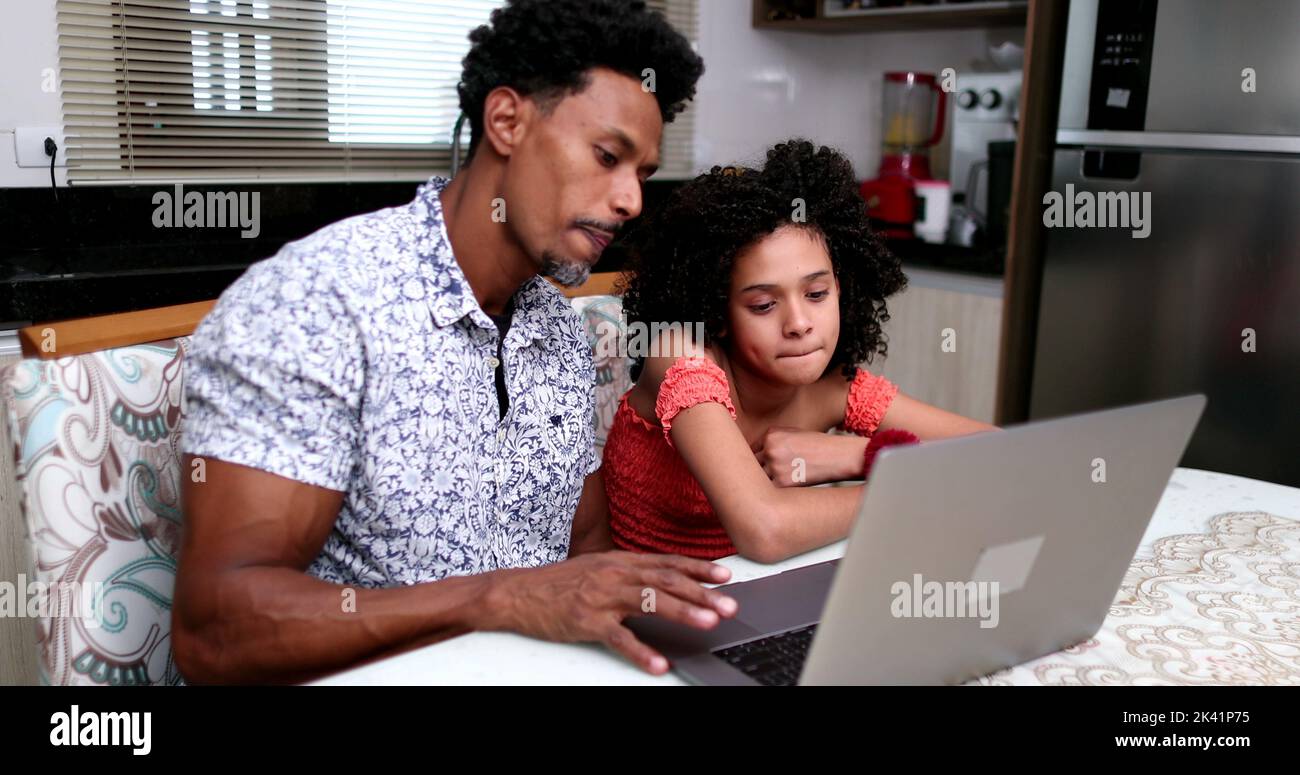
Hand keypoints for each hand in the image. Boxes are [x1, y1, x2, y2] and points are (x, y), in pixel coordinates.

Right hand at [484, 551, 737, 674]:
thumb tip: (664, 580)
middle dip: (702, 593)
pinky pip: (620, 638)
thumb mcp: (598, 568)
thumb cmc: (560, 583)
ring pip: (650, 603)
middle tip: (729, 605)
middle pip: (666, 581)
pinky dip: (641, 652)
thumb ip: (630, 572)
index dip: (698, 568)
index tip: (726, 576)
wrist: (519, 592)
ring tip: (707, 624)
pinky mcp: (587, 621)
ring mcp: (602, 597)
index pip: (668, 563)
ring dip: (682, 613)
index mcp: (620, 561)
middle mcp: (615, 574)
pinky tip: (659, 663)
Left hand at [753, 426, 868, 486]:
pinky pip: (769, 489)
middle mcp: (770, 449)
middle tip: (754, 480)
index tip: (754, 467)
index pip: (751, 449)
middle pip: (751, 463)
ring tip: (766, 487)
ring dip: (761, 483)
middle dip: (755, 471)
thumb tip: (756, 456)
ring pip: (758, 478)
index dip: (753, 460)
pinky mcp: (782, 483)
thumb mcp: (793, 434)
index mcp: (770, 435)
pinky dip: (771, 492)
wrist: (838, 457)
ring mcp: (775, 466)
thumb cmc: (818, 446)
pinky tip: (778, 492)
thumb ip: (773, 442)